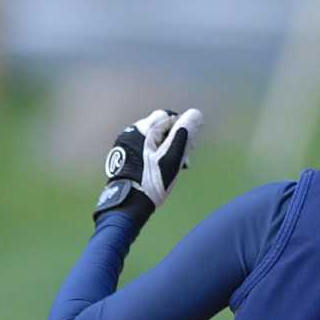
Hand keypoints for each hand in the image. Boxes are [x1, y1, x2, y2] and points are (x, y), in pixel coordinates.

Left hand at [94, 107, 202, 222]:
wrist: (129, 205)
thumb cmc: (152, 180)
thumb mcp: (173, 156)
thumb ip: (184, 133)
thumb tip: (195, 113)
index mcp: (140, 130)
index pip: (168, 117)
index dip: (181, 129)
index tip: (188, 146)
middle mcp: (129, 134)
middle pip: (160, 128)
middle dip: (175, 140)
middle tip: (183, 159)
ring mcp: (125, 146)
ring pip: (154, 140)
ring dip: (167, 149)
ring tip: (174, 166)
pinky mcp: (124, 158)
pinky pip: (145, 150)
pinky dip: (156, 156)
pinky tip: (162, 170)